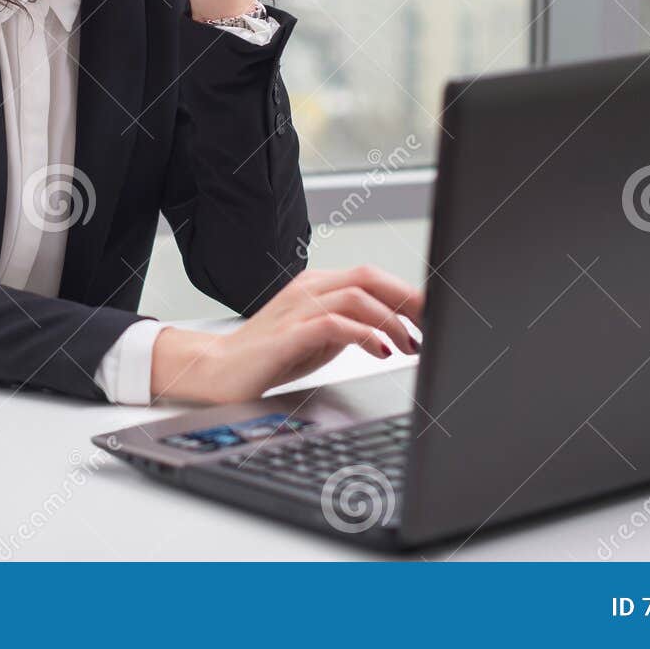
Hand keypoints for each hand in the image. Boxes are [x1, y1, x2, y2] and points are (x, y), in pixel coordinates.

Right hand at [148, 265, 424, 403]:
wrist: (217, 371)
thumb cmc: (268, 357)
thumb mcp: (320, 337)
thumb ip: (351, 326)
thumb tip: (396, 329)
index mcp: (317, 285)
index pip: (371, 277)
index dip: (407, 293)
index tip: (432, 316)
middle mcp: (308, 289)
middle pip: (368, 277)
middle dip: (407, 300)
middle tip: (430, 326)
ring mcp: (296, 308)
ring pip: (356, 297)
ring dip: (390, 321)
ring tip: (407, 345)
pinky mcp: (287, 334)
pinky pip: (334, 323)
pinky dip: (364, 335)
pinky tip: (379, 351)